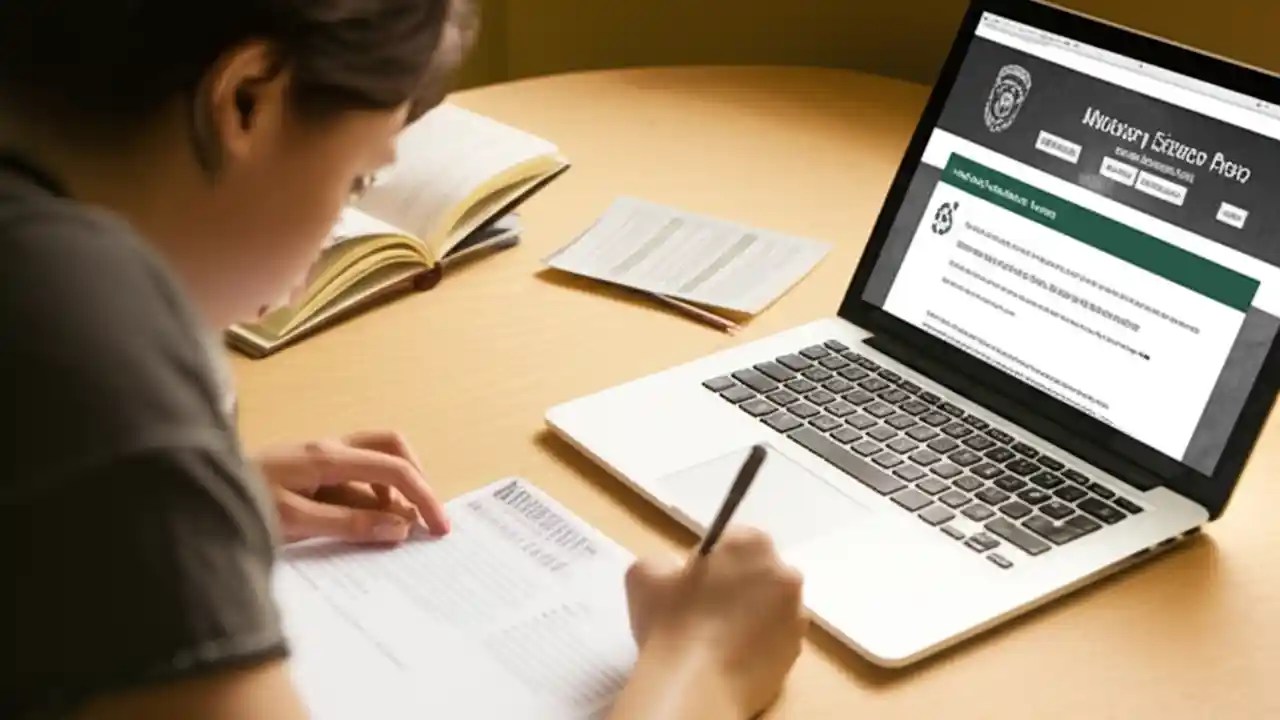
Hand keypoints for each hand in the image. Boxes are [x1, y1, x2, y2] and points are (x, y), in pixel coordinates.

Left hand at [256, 430, 449, 543]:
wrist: (188, 495)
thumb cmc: (239, 504)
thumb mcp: (293, 523)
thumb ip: (348, 524)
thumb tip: (399, 527)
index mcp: (327, 456)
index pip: (393, 469)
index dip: (423, 497)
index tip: (438, 529)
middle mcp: (328, 448)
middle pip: (392, 446)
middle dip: (416, 477)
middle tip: (423, 516)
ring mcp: (318, 458)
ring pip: (374, 460)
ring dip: (393, 490)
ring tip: (395, 529)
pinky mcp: (309, 472)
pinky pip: (353, 478)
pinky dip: (370, 498)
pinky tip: (365, 525)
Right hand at [621, 528, 805, 717]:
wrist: (696, 687)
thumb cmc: (670, 622)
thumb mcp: (644, 575)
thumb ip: (662, 562)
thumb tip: (673, 573)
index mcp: (752, 544)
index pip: (734, 540)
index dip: (712, 560)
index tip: (694, 583)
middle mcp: (784, 574)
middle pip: (758, 571)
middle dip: (737, 584)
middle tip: (705, 609)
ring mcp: (796, 614)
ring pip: (770, 605)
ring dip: (751, 613)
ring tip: (717, 638)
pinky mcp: (797, 650)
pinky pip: (775, 637)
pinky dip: (759, 642)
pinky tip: (731, 655)